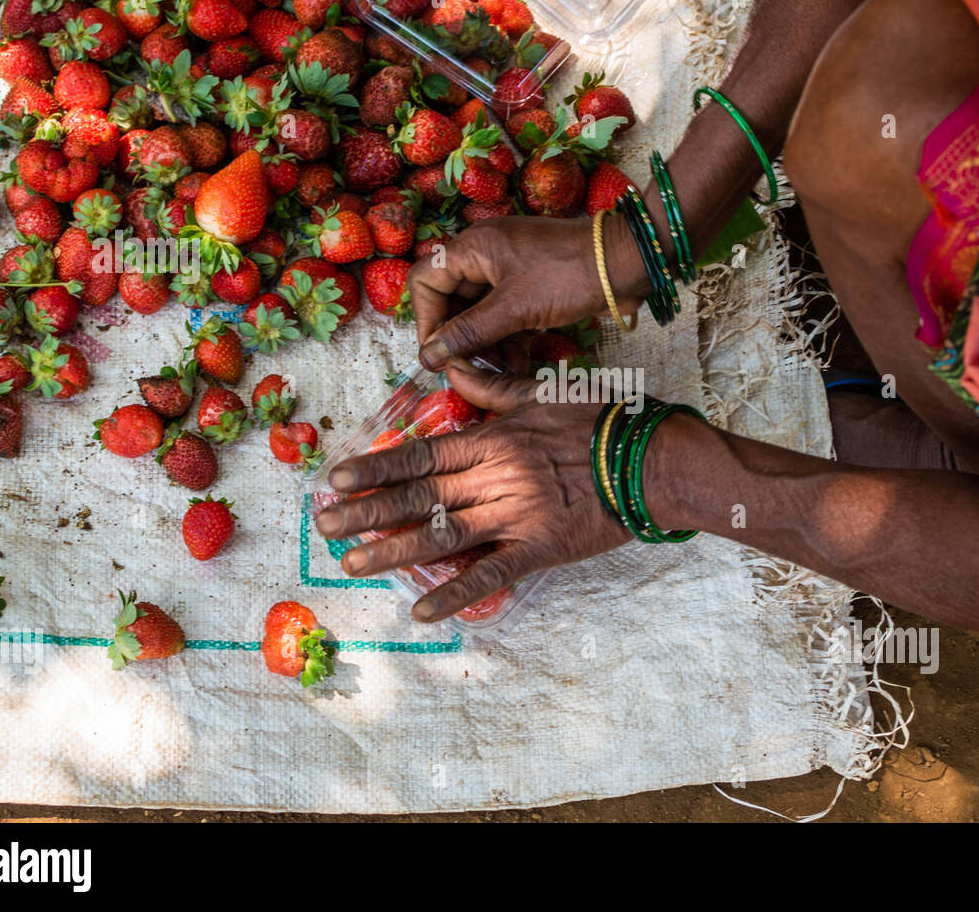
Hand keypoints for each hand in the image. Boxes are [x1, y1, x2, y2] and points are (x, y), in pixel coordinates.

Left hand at [313, 360, 632, 621]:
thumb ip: (491, 385)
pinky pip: (491, 575)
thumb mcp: (541, 390)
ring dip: (394, 552)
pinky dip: (456, 593)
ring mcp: (515, 517)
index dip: (376, 468)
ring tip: (353, 565)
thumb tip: (451, 368)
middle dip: (367, 513)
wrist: (652, 460)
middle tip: (325, 528)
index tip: (336, 478)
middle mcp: (494, 478)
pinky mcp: (540, 550)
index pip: (420, 455)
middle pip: (419, 497)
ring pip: (443, 535)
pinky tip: (421, 611)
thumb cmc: (600, 420)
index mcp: (492, 439)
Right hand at [410, 213, 648, 369]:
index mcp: (473, 247)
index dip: (425, 320)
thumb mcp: (513, 310)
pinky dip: (506, 337)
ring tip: (495, 370)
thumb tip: (429, 355)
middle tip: (466, 369)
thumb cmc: (568, 277)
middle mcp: (485, 254)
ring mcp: (509, 269)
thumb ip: (468, 332)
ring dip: (483, 342)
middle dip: (458, 337)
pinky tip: (516, 364)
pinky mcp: (530, 285)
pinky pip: (505, 313)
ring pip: (479, 311)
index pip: (425, 282)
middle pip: (451, 300)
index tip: (436, 354)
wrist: (625, 263)